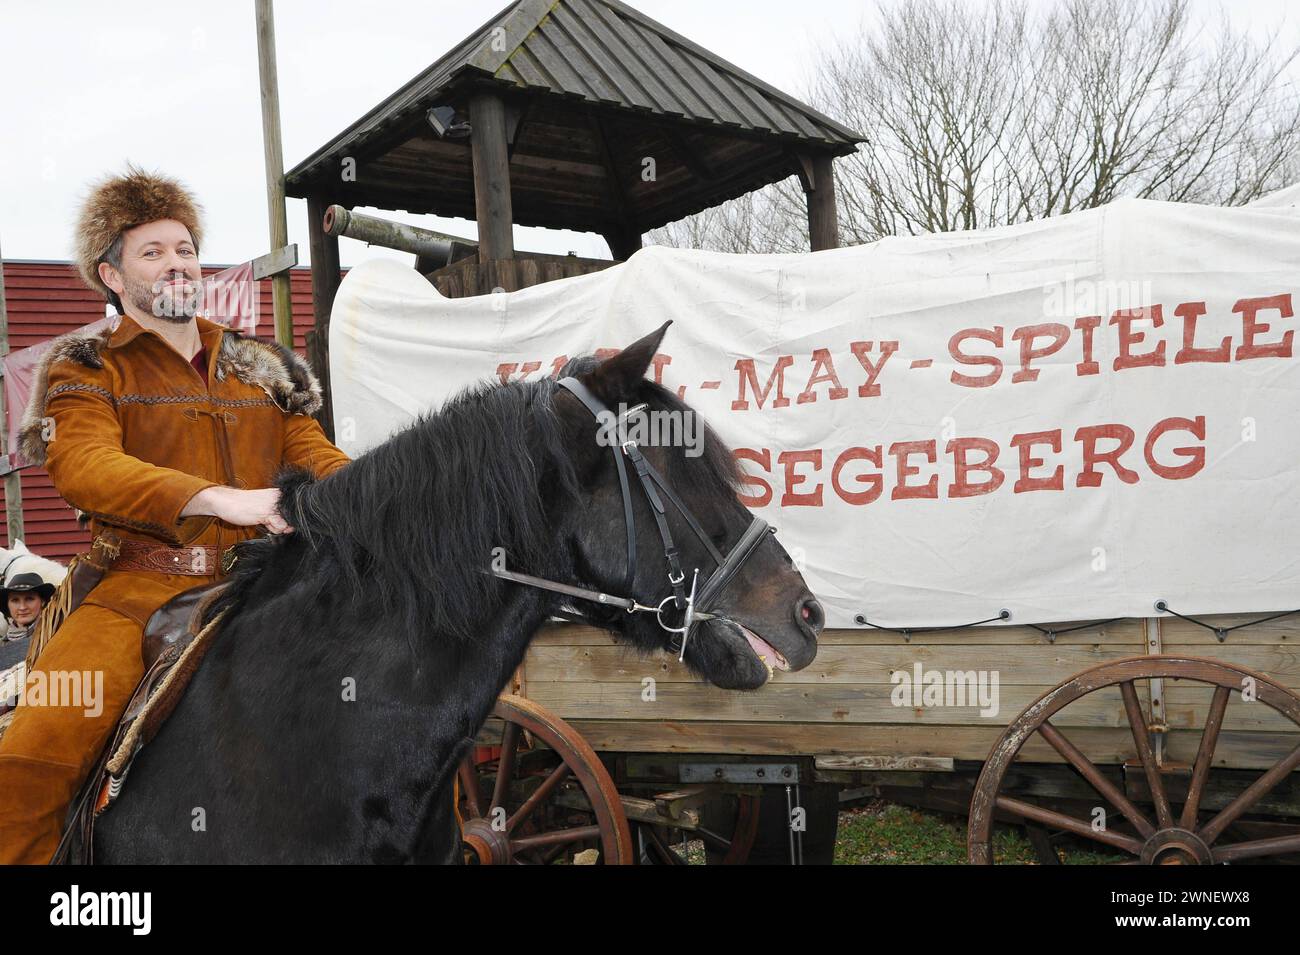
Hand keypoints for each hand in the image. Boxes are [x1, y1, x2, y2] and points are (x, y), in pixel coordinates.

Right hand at [181, 486, 295, 533]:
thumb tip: (292, 528)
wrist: (226, 501)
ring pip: (288, 524)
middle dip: (285, 524)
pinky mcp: (267, 512)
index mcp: (281, 493)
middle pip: (294, 518)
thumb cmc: (245, 505)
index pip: (297, 511)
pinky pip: (279, 527)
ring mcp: (274, 505)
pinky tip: (261, 521)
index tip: (277, 518)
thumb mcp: (266, 509)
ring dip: (277, 527)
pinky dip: (272, 528)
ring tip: (264, 520)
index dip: (289, 519)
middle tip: (269, 520)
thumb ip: (279, 516)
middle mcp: (280, 497)